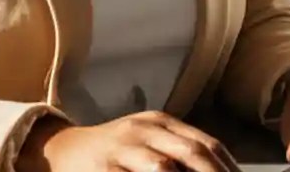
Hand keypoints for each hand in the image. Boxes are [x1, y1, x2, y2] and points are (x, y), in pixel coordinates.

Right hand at [17, 110, 240, 171]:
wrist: (61, 149)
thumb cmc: (112, 152)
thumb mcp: (147, 143)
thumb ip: (179, 155)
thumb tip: (221, 171)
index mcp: (161, 123)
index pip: (207, 144)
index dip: (229, 169)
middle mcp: (144, 130)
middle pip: (193, 153)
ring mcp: (122, 148)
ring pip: (162, 169)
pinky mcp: (103, 168)